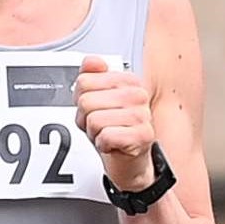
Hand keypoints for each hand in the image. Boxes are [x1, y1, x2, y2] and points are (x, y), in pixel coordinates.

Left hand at [73, 54, 160, 187]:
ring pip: (94, 120)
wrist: (129, 162)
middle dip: (86, 118)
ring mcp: (142, 115)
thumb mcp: (96, 100)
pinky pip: (105, 136)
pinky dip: (102, 145)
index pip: (84, 81)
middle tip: (100, 126)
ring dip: (94, 133)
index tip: (96, 109)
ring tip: (107, 134)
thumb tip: (92, 61)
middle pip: (86, 101)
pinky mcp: (142, 136)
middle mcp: (138, 94)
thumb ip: (90, 77)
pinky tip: (113, 144)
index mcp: (128, 80)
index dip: (81, 100)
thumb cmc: (113, 130)